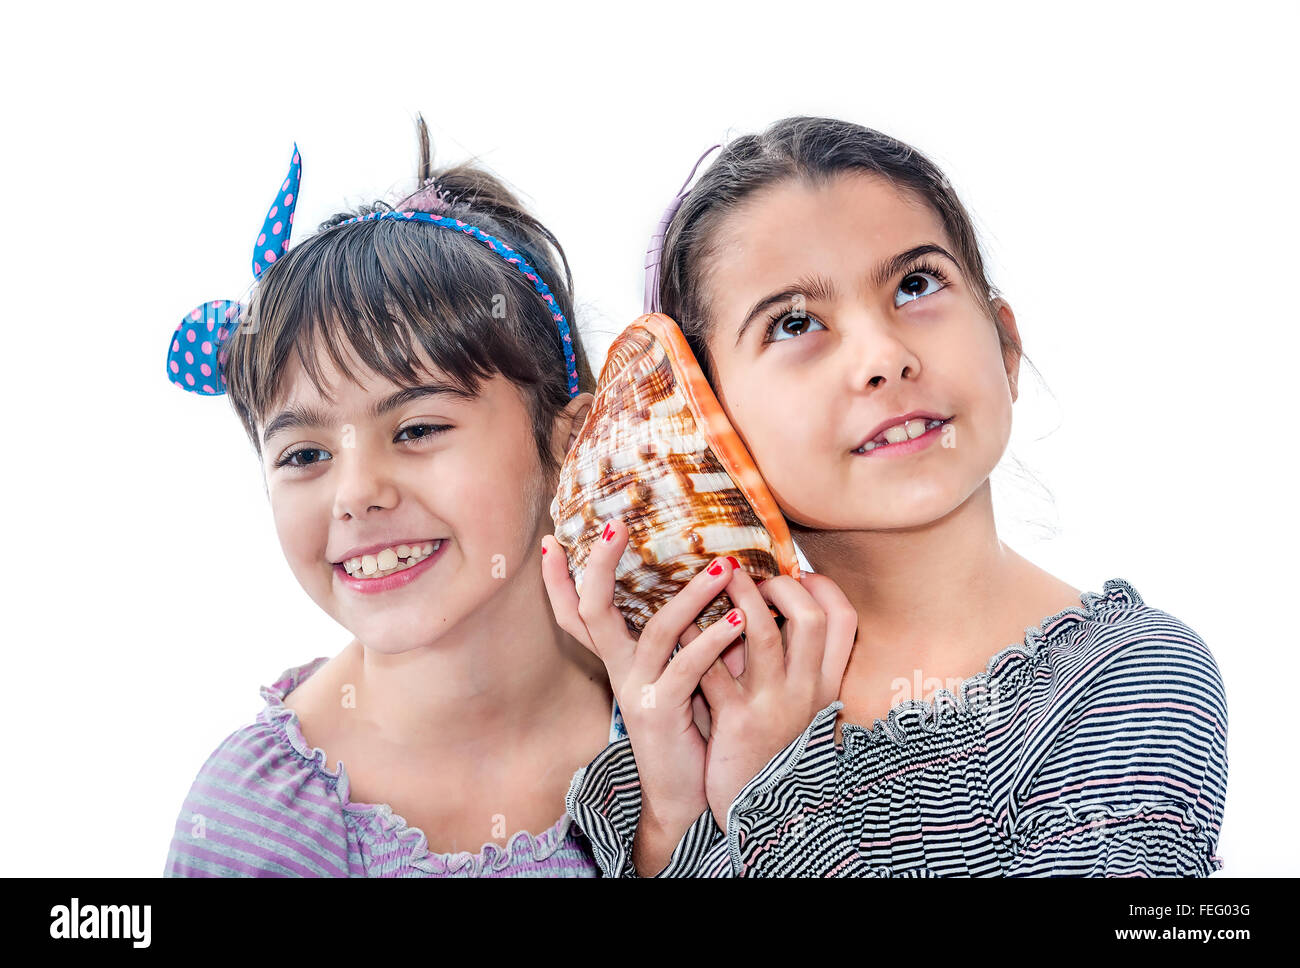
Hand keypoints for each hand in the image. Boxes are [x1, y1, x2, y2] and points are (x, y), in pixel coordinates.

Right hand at [540, 517, 746, 874]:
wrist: (686, 795)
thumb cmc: (690, 726)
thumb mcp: (680, 674)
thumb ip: (684, 635)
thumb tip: (712, 579)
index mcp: (618, 661)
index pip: (575, 615)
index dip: (558, 581)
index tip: (552, 540)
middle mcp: (619, 672)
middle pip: (592, 613)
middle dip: (599, 568)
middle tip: (616, 527)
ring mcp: (637, 693)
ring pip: (654, 632)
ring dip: (690, 596)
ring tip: (724, 567)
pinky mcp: (664, 713)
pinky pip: (686, 668)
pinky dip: (712, 641)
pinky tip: (738, 619)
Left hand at [697, 568, 856, 831]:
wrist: (755, 810)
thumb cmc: (770, 746)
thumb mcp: (795, 703)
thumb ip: (788, 659)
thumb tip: (767, 600)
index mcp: (824, 684)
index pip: (843, 620)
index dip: (821, 586)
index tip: (793, 574)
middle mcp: (805, 692)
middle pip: (810, 618)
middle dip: (778, 584)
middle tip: (751, 575)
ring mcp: (771, 705)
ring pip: (763, 635)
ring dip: (739, 597)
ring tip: (717, 576)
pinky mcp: (734, 721)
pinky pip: (713, 669)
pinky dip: (694, 640)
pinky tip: (678, 621)